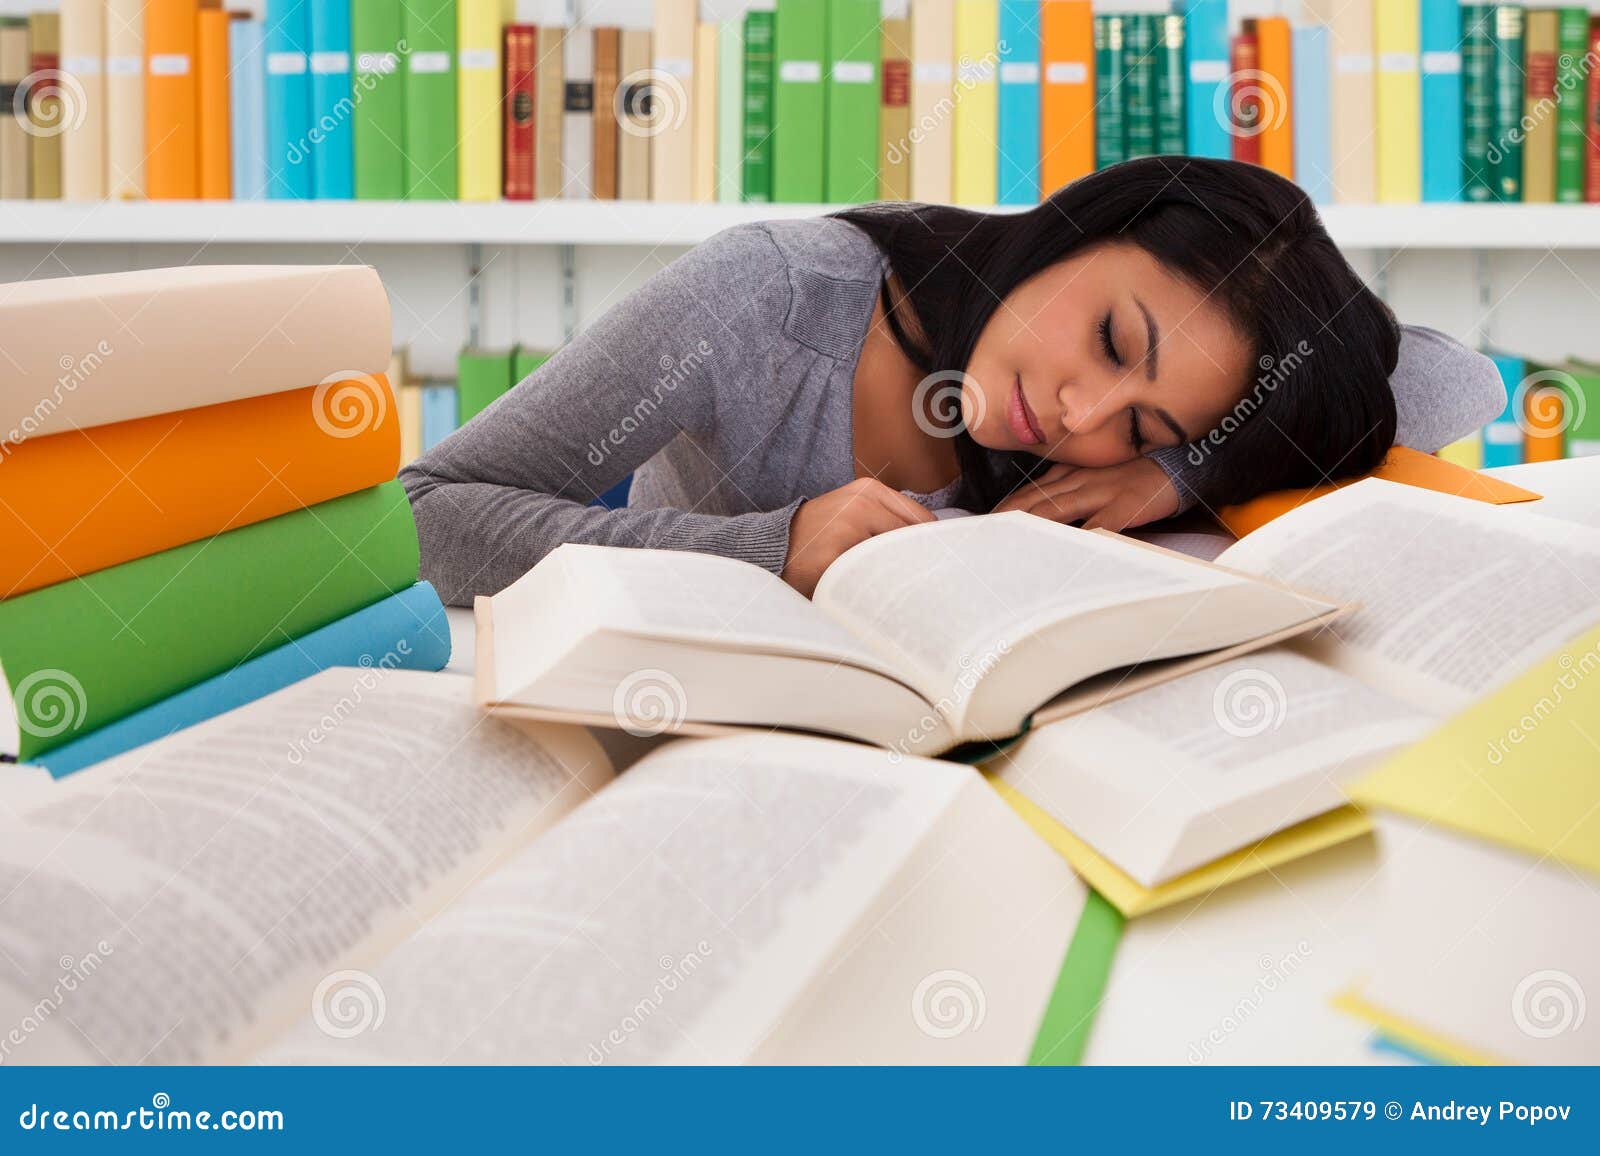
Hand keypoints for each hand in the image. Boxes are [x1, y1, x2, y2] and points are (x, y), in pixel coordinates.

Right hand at [782, 477, 935, 595]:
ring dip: (898, 575)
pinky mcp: (835, 552)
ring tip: (894, 591)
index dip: (931, 547)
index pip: (923, 521)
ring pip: (896, 556)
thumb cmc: (821, 538)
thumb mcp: (854, 515)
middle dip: (918, 562)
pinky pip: (871, 574)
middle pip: (914, 539)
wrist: (774, 549)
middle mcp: (862, 501)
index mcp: (871, 490)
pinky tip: (872, 595)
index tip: (934, 567)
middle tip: (919, 586)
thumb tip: (935, 547)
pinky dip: (876, 587)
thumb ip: (889, 522)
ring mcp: (848, 524)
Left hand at [992, 458, 1179, 530]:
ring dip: (1029, 526)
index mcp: (1072, 473)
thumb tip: (1039, 505)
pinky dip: (1080, 539)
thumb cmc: (1135, 475)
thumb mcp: (1096, 474)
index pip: (1030, 491)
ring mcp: (1102, 492)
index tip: (986, 523)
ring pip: (1056, 510)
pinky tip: (1066, 552)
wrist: (1180, 465)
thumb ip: (1069, 486)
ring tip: (1007, 543)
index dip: (1006, 508)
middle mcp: (1080, 480)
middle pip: (1034, 501)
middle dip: (1006, 519)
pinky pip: (1098, 526)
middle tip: (983, 536)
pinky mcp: (1125, 506)